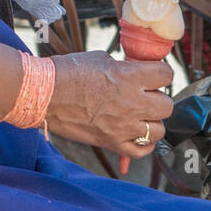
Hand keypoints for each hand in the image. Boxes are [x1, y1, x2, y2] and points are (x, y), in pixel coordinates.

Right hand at [45, 51, 173, 159]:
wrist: (44, 94)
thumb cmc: (68, 71)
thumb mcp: (102, 59)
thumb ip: (125, 68)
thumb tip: (138, 73)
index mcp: (129, 76)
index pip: (166, 75)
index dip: (160, 73)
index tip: (153, 75)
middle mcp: (131, 102)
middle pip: (167, 106)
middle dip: (158, 99)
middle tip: (145, 96)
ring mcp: (122, 126)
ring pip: (158, 130)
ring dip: (151, 123)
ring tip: (139, 116)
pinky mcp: (111, 143)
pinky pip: (142, 151)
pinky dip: (143, 145)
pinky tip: (136, 135)